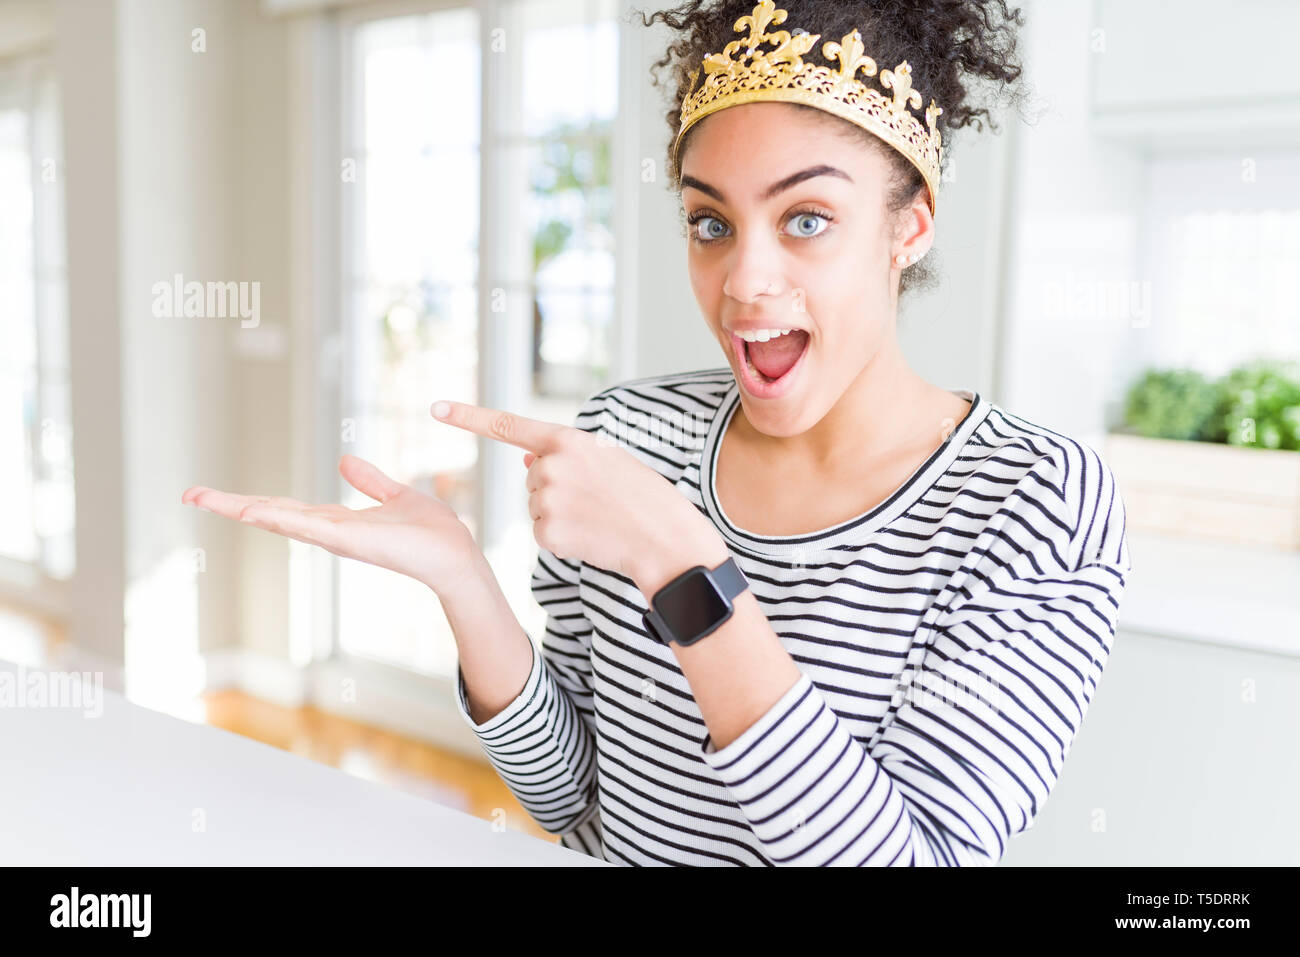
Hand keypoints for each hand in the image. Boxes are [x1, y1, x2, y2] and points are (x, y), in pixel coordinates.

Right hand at [180, 454, 482, 594]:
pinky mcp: (351, 541)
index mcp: (337, 521)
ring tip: (205, 497)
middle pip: (271, 514)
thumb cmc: (432, 532)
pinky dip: (282, 520)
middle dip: (231, 505)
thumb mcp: (394, 496)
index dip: (250, 500)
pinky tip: (254, 512)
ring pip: (281, 520)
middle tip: (190, 493)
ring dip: (243, 508)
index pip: (285, 508)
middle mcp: (330, 532)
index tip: (215, 494)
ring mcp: (337, 538)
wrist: (456, 554)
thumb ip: (370, 480)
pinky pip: (310, 527)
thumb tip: (343, 460)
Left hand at [432, 399, 719, 586]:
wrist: (665, 539)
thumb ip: (566, 456)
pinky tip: (592, 538)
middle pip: (533, 479)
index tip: (436, 408)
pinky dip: (564, 540)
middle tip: (598, 499)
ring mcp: (547, 502)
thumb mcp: (610, 460)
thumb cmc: (645, 497)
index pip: (508, 425)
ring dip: (562, 516)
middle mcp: (550, 467)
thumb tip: (526, 464)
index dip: (469, 417)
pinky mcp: (548, 534)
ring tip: (599, 518)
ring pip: (537, 508)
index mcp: (568, 440)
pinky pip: (544, 536)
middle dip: (557, 489)